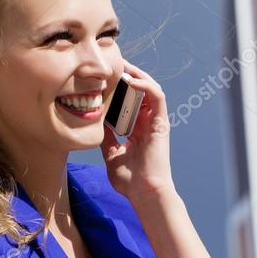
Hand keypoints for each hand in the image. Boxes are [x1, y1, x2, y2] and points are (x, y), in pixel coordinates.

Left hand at [100, 61, 174, 200]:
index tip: (102, 78)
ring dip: (136, 75)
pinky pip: (157, 96)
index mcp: (137, 129)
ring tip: (121, 66)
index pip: (129, 101)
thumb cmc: (130, 180)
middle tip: (111, 65)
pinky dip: (145, 85)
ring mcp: (156, 121)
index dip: (119, 87)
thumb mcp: (111, 154)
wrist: (144, 193)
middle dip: (127, 75)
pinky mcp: (161, 122)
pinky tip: (131, 80)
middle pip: (139, 91)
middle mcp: (148, 122)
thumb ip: (106, 137)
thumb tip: (95, 123)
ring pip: (150, 88)